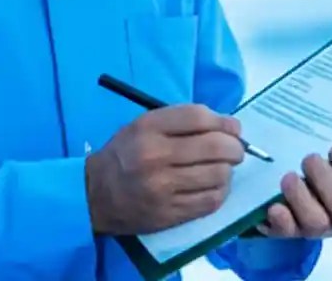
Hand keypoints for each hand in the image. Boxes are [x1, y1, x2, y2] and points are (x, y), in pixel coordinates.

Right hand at [86, 104, 244, 234]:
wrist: (95, 195)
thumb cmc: (124, 154)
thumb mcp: (143, 125)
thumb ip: (182, 121)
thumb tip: (229, 126)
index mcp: (148, 128)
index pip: (198, 117)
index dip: (223, 121)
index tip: (233, 128)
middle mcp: (155, 156)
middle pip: (215, 146)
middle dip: (235, 147)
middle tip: (236, 151)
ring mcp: (163, 188)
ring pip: (218, 175)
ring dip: (228, 170)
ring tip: (222, 168)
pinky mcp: (170, 214)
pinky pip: (211, 200)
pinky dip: (221, 191)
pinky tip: (214, 186)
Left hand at [256, 142, 331, 238]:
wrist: (293, 197)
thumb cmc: (327, 173)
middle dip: (324, 176)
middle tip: (309, 158)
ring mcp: (318, 229)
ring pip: (316, 221)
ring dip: (301, 196)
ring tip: (289, 177)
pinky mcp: (290, 233)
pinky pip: (287, 231)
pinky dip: (282, 219)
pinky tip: (275, 206)